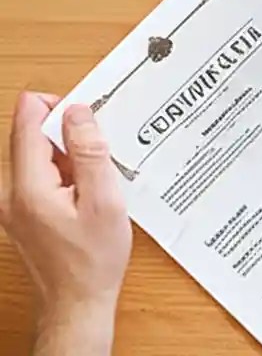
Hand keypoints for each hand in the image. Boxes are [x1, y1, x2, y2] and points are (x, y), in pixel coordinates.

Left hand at [0, 92, 131, 354]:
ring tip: (98, 179)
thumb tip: (78, 112)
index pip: (27, 121)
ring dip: (70, 156)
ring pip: (38, 156)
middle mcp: (10, 193)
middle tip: (102, 152)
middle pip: (32, 136)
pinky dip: (66, 174)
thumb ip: (90, 152)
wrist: (77, 302)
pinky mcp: (21, 211)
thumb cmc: (93, 260)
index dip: (58, 106)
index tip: (87, 112)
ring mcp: (12, 203)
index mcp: (27, 187)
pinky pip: (40, 175)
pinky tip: (88, 192)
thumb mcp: (104, 201)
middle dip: (69, 134)